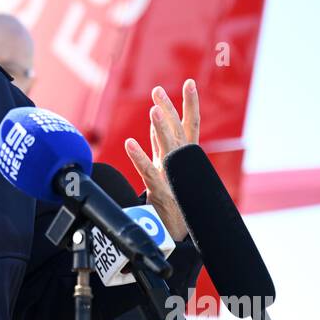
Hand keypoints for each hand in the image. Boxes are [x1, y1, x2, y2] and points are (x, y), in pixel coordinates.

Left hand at [123, 79, 199, 241]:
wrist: (176, 236)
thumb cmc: (171, 199)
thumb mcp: (166, 166)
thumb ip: (161, 143)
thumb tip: (158, 121)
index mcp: (183, 158)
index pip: (189, 126)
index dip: (190, 104)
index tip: (190, 83)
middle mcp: (181, 165)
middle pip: (178, 132)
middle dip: (169, 110)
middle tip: (158, 90)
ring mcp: (173, 178)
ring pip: (169, 148)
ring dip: (161, 127)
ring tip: (153, 108)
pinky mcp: (161, 192)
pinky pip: (149, 172)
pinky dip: (139, 157)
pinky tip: (130, 143)